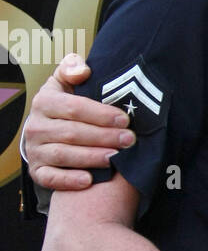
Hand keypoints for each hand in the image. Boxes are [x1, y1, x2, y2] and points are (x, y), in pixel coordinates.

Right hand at [24, 55, 134, 190]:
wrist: (46, 132)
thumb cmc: (65, 106)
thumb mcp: (65, 83)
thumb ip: (72, 69)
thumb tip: (82, 70)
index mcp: (44, 101)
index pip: (74, 107)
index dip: (101, 114)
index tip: (124, 119)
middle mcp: (35, 126)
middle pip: (72, 132)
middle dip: (104, 137)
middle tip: (129, 140)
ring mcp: (35, 150)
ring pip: (64, 155)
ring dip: (91, 157)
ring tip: (115, 158)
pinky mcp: (38, 171)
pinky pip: (51, 178)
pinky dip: (69, 180)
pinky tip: (89, 180)